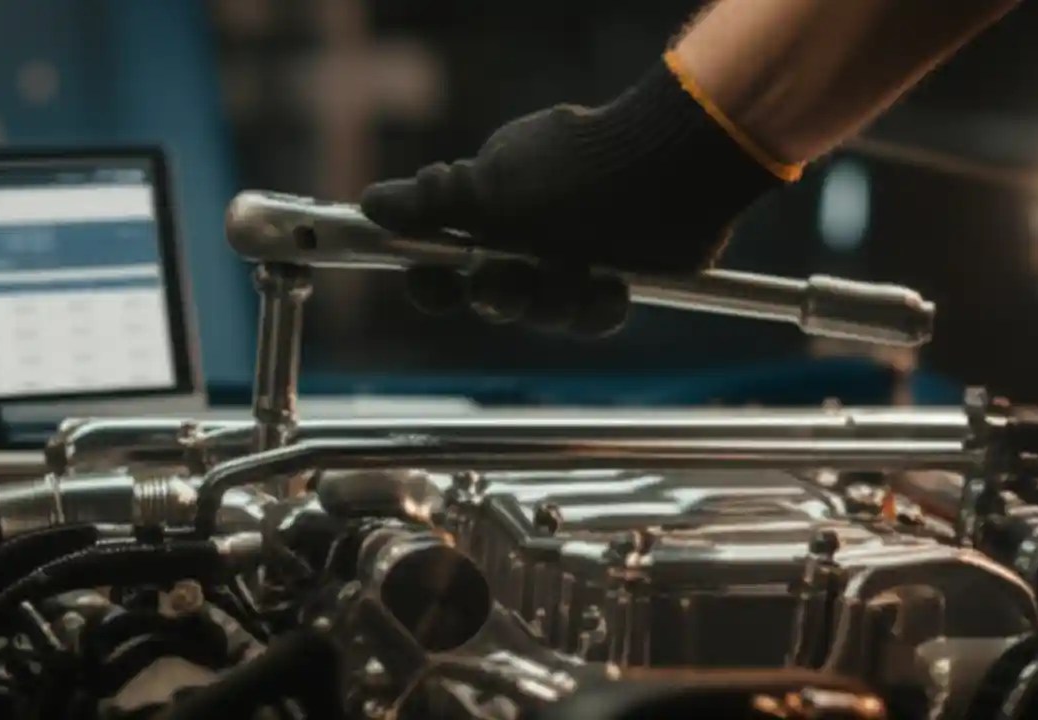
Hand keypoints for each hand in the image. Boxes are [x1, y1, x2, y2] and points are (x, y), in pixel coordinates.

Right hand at [360, 60, 779, 336]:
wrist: (667, 168)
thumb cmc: (574, 168)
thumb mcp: (491, 183)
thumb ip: (430, 203)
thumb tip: (371, 203)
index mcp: (489, 212)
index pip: (441, 262)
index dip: (431, 281)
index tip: (428, 281)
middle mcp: (525, 238)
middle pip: (489, 297)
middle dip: (500, 295)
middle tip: (509, 281)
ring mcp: (569, 261)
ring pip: (541, 314)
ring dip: (555, 298)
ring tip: (579, 268)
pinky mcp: (613, 283)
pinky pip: (591, 319)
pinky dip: (599, 304)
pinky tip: (611, 282)